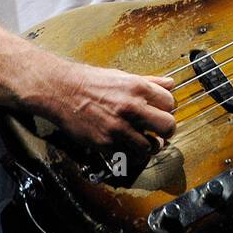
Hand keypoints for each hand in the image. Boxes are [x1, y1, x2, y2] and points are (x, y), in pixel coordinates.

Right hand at [35, 60, 177, 160]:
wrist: (62, 91)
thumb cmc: (91, 82)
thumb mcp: (123, 76)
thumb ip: (150, 82)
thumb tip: (170, 84)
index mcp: (138, 88)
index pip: (170, 103)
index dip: (167, 108)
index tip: (161, 112)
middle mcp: (132, 108)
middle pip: (168, 126)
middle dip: (166, 130)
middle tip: (160, 131)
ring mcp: (119, 127)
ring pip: (152, 146)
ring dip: (150, 146)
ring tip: (145, 142)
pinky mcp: (106, 143)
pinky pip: (130, 156)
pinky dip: (133, 155)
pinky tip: (130, 148)